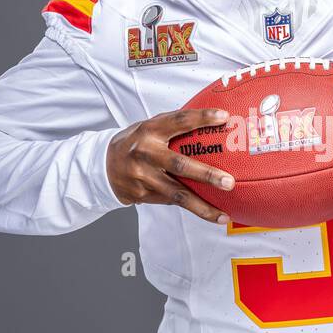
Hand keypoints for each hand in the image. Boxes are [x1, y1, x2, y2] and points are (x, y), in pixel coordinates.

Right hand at [106, 108, 234, 222]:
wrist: (103, 165)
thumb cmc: (136, 143)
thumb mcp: (149, 127)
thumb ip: (174, 126)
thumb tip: (215, 119)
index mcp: (149, 130)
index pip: (179, 121)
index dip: (202, 118)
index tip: (224, 117)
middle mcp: (145, 154)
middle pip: (180, 165)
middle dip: (206, 175)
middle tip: (229, 182)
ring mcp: (142, 177)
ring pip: (177, 195)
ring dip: (202, 207)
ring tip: (223, 214)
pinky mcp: (142, 195)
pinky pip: (172, 201)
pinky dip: (193, 208)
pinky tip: (211, 214)